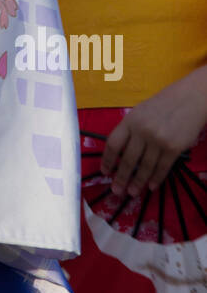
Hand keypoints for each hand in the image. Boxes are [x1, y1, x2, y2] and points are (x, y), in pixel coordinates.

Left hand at [101, 66, 206, 197]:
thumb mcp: (139, 113)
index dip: (107, 160)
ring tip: (132, 192)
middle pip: (127, 160)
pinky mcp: (173, 148)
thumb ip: (129, 130)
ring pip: (144, 167)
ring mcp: (158, 140)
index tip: (105, 172)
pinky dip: (155, 179)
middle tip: (116, 191)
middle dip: (121, 178)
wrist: (188, 100)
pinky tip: (150, 186)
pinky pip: (162, 168)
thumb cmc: (161, 106)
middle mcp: (142, 131)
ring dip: (137, 182)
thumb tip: (120, 154)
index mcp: (130, 121)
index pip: (113, 144)